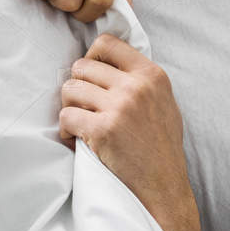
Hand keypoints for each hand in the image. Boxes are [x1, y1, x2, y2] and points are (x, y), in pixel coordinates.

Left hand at [59, 34, 203, 230]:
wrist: (164, 187)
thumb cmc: (161, 147)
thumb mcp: (164, 102)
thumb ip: (140, 79)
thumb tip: (105, 59)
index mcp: (152, 74)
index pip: (107, 43)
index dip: (92, 57)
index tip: (92, 78)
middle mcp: (137, 86)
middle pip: (82, 66)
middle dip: (77, 86)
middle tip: (83, 107)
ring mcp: (120, 107)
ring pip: (70, 89)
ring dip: (69, 107)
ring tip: (80, 123)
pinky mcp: (103, 130)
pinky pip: (66, 116)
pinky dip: (66, 129)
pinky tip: (76, 139)